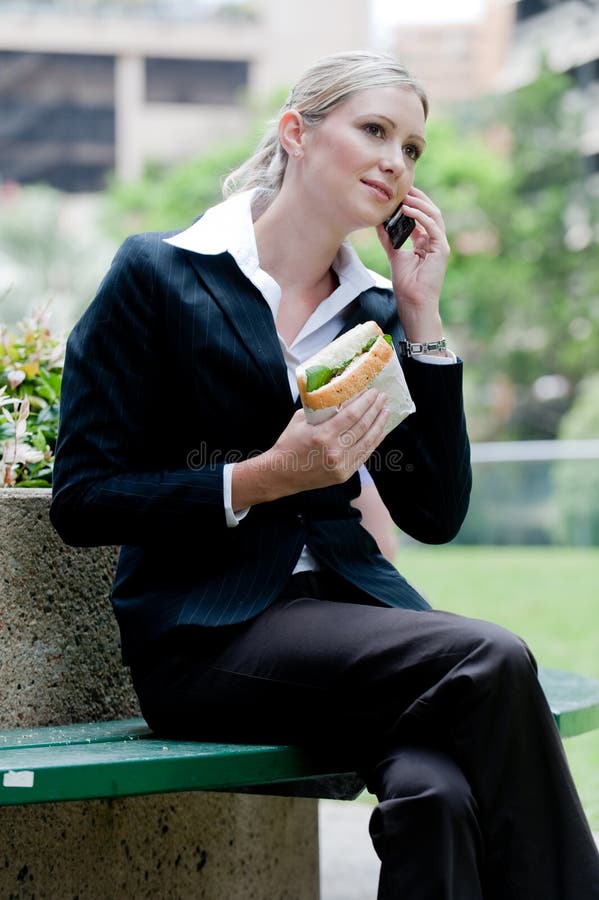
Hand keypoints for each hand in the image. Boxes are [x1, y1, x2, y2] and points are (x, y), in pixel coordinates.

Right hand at [231, 390, 389, 509]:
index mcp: (323, 435)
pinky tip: (379, 431)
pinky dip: (373, 442)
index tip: (373, 391)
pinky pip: (364, 455)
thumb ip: (320, 410)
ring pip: (367, 442)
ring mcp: (341, 465)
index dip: (366, 402)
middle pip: (363, 426)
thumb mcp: (301, 420)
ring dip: (379, 425)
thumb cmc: (289, 444)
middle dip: (375, 409)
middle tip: (383, 397)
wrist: (281, 474)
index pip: (352, 415)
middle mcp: (335, 451)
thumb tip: (337, 396)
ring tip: (386, 412)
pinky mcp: (344, 474)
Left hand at [376, 187, 449, 341]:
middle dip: (417, 198)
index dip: (412, 203)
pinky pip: (433, 227)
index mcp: (426, 242)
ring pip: (434, 216)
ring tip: (403, 196)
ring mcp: (440, 245)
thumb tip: (378, 222)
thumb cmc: (406, 284)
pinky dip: (421, 216)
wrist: (413, 303)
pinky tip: (407, 209)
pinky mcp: (442, 250)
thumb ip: (388, 238)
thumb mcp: (394, 255)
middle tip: (402, 188)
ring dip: (419, 203)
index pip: (422, 216)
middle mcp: (435, 241)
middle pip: (430, 211)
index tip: (398, 193)